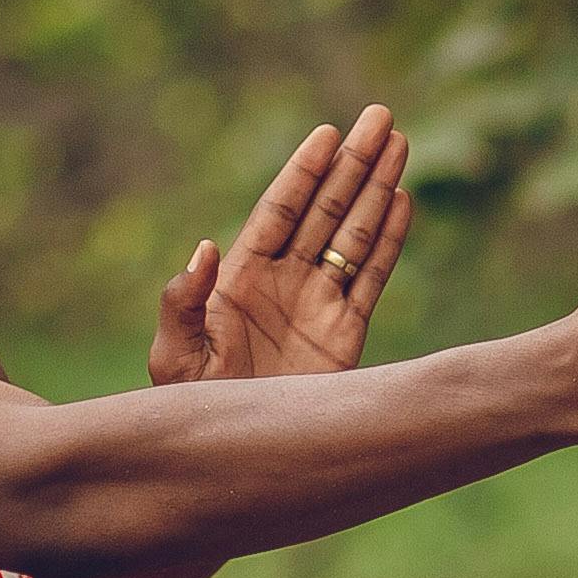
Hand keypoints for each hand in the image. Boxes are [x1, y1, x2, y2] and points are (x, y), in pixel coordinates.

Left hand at [150, 105, 415, 385]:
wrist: (234, 459)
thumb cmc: (194, 409)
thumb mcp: (175, 359)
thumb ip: (183, 304)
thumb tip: (205, 247)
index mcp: (241, 279)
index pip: (279, 211)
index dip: (304, 173)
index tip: (328, 135)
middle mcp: (285, 283)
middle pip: (325, 210)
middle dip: (353, 165)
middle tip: (379, 117)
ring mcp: (318, 306)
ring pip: (354, 235)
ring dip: (377, 190)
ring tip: (399, 144)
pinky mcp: (346, 336)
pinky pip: (371, 280)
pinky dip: (389, 242)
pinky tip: (403, 203)